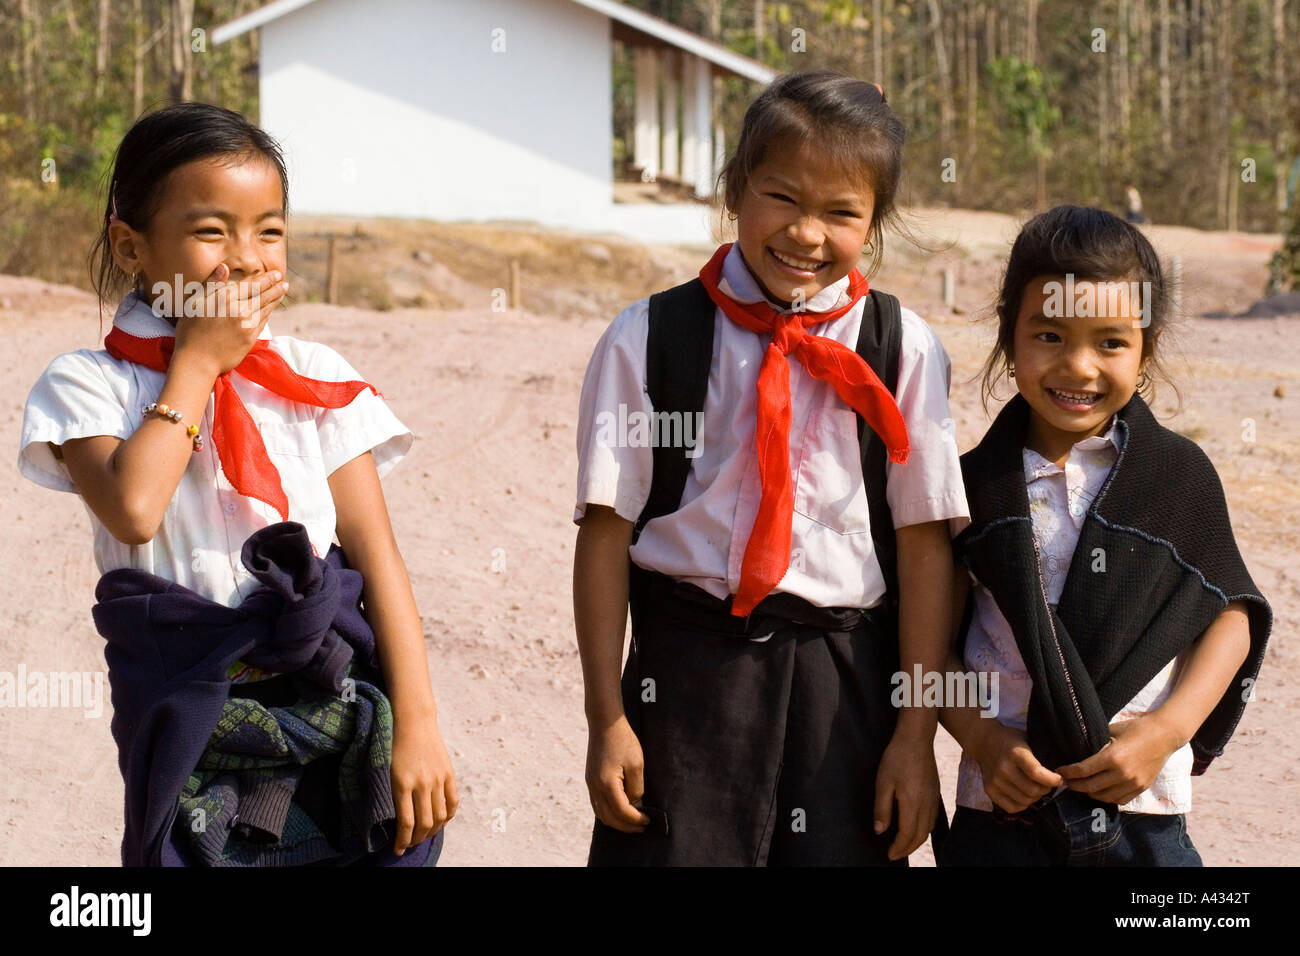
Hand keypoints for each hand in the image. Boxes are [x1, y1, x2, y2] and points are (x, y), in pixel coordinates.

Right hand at [172, 263, 288, 377]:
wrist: (196, 361)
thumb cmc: (190, 331)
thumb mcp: (195, 303)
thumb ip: (211, 284)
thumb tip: (224, 267)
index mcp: (225, 298)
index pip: (252, 285)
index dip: (266, 279)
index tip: (277, 274)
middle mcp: (239, 310)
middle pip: (263, 296)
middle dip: (275, 288)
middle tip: (284, 282)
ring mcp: (246, 325)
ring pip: (265, 308)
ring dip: (275, 299)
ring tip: (282, 292)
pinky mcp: (250, 339)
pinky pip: (262, 322)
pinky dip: (268, 314)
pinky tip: (270, 309)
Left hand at [390, 712, 457, 855]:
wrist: (415, 723)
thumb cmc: (397, 748)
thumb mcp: (390, 773)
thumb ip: (398, 796)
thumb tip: (403, 822)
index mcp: (402, 784)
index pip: (406, 822)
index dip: (402, 841)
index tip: (397, 850)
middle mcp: (421, 783)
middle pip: (424, 823)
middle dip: (416, 839)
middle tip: (410, 844)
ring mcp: (437, 779)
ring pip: (440, 816)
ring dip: (432, 831)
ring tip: (425, 834)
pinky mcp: (449, 774)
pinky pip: (453, 802)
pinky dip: (448, 816)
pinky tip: (441, 821)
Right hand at [585, 714, 650, 832]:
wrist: (604, 723)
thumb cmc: (623, 740)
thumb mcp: (636, 764)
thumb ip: (637, 789)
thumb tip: (637, 806)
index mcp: (607, 784)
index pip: (622, 812)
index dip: (636, 820)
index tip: (649, 820)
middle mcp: (595, 788)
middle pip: (609, 818)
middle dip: (627, 826)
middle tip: (643, 826)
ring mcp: (590, 785)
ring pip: (601, 814)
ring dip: (617, 822)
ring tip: (633, 822)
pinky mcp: (590, 780)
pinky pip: (597, 805)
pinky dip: (609, 813)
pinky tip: (621, 811)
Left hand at [873, 730, 939, 860]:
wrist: (916, 738)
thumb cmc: (897, 758)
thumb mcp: (883, 782)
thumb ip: (882, 809)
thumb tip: (880, 831)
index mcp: (913, 802)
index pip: (907, 834)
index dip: (898, 848)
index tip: (889, 855)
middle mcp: (927, 804)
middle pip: (920, 836)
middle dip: (907, 848)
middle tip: (894, 854)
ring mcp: (934, 798)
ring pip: (928, 828)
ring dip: (916, 841)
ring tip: (903, 845)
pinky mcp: (935, 792)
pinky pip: (932, 818)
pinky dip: (924, 829)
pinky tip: (915, 828)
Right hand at [970, 721, 1061, 812]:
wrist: (983, 741)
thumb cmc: (1010, 740)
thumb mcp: (1026, 740)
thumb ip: (1040, 756)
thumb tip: (1059, 775)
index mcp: (1015, 753)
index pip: (1036, 773)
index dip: (1052, 780)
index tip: (1059, 779)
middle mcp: (1003, 768)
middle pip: (1033, 790)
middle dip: (1045, 789)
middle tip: (1047, 784)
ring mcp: (995, 781)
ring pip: (1025, 801)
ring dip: (1035, 798)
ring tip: (1036, 788)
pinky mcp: (989, 790)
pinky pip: (1012, 807)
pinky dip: (1023, 804)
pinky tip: (1024, 795)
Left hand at [1056, 714, 1182, 805]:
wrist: (1165, 735)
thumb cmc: (1136, 728)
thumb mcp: (1112, 731)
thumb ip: (1096, 742)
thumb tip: (1079, 749)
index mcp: (1112, 757)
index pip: (1083, 770)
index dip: (1068, 773)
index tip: (1059, 772)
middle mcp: (1122, 773)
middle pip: (1090, 786)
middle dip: (1074, 785)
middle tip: (1066, 781)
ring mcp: (1133, 783)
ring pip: (1104, 797)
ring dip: (1089, 793)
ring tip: (1081, 787)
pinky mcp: (1141, 788)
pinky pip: (1119, 800)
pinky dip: (1106, 798)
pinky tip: (1099, 791)